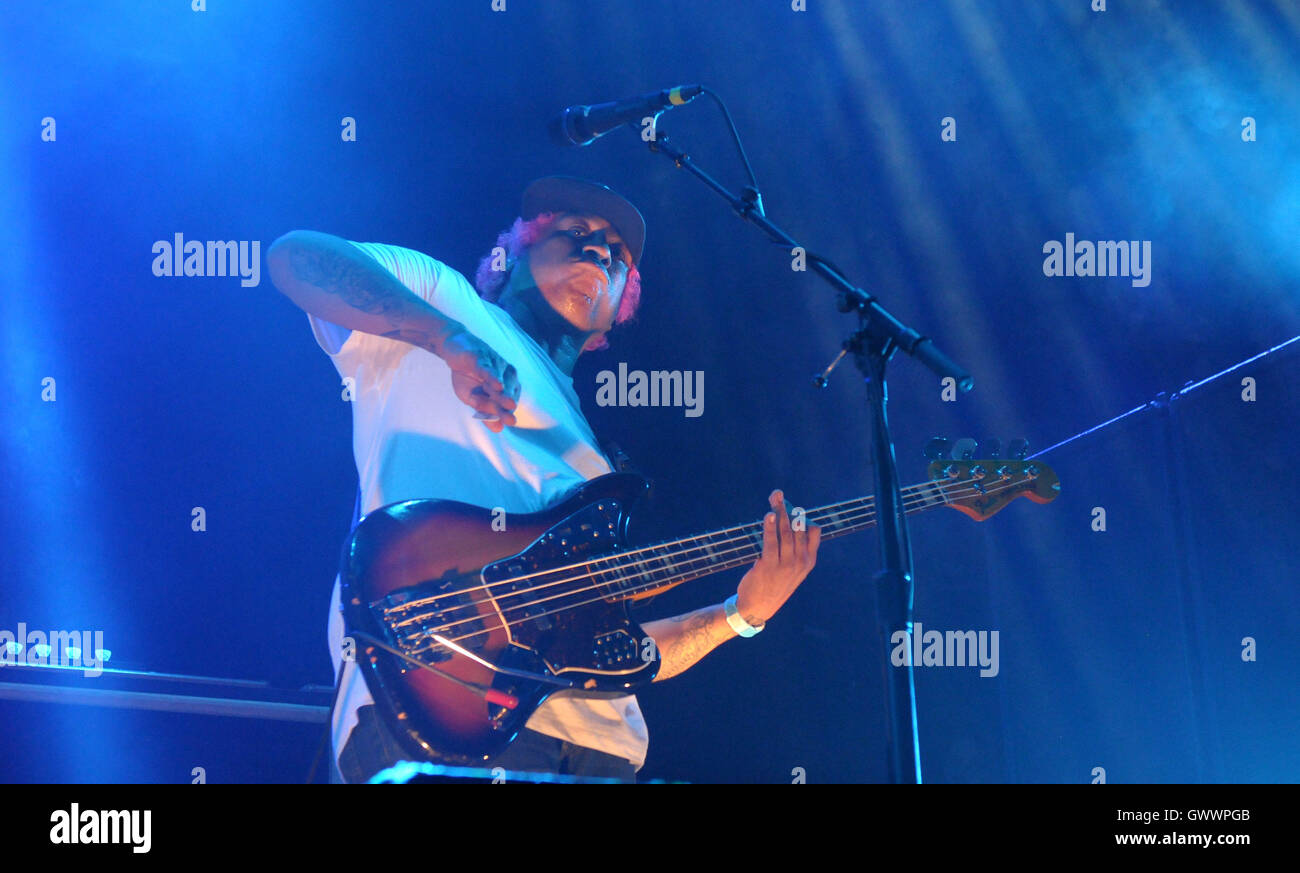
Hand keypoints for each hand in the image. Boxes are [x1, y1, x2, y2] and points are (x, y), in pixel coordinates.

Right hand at [437, 328, 520, 432]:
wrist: (453, 347)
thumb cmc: (465, 372)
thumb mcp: (470, 395)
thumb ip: (484, 411)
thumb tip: (499, 429)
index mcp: (504, 386)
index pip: (504, 403)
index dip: (505, 413)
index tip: (507, 424)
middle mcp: (503, 375)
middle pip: (505, 394)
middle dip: (507, 408)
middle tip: (512, 421)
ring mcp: (494, 365)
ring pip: (499, 382)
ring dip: (504, 395)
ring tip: (510, 405)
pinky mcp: (481, 357)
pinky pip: (488, 368)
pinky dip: (493, 377)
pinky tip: (497, 385)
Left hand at [734, 489, 820, 625]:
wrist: (757, 608)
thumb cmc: (773, 584)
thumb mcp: (791, 569)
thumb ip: (793, 548)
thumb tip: (786, 521)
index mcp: (808, 561)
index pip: (814, 532)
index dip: (804, 517)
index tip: (791, 508)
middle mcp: (800, 562)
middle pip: (798, 528)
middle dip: (788, 508)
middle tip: (778, 493)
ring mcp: (786, 564)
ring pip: (785, 532)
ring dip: (779, 512)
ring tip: (774, 498)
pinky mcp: (770, 566)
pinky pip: (771, 542)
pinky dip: (770, 527)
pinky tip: (768, 515)